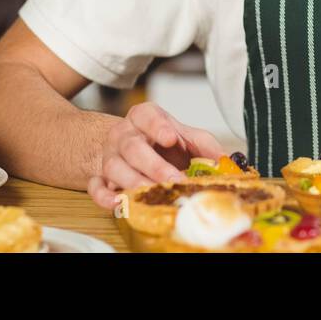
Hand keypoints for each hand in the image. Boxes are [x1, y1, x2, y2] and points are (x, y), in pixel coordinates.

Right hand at [87, 102, 224, 209]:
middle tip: (173, 179)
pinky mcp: (100, 177)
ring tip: (153, 193)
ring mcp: (110, 156)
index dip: (158, 126)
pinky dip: (105, 197)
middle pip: (132, 147)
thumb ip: (204, 144)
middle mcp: (124, 135)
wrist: (127, 147)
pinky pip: (95, 187)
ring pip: (114, 167)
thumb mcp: (183, 135)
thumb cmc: (159, 143)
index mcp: (143, 118)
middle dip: (153, 165)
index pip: (146, 115)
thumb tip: (225, 160)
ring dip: (134, 182)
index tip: (171, 138)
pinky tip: (120, 204)